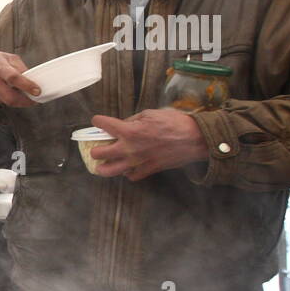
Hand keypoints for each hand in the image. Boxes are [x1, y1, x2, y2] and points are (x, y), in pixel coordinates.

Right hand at [0, 50, 40, 106]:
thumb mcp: (9, 58)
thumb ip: (21, 69)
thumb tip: (33, 82)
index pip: (13, 77)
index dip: (27, 86)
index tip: (37, 91)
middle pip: (10, 97)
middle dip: (25, 101)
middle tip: (34, 101)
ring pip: (6, 101)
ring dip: (17, 100)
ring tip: (21, 94)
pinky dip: (6, 98)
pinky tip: (6, 91)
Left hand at [89, 110, 209, 180]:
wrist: (195, 139)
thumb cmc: (175, 123)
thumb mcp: (151, 114)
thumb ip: (133, 120)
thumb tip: (123, 124)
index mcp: (129, 131)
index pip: (103, 124)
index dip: (98, 121)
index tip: (97, 121)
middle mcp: (129, 148)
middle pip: (99, 153)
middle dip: (94, 149)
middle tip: (97, 147)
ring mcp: (137, 161)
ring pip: (109, 171)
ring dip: (103, 167)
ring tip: (103, 164)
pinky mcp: (147, 170)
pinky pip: (130, 176)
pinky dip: (126, 172)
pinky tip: (127, 167)